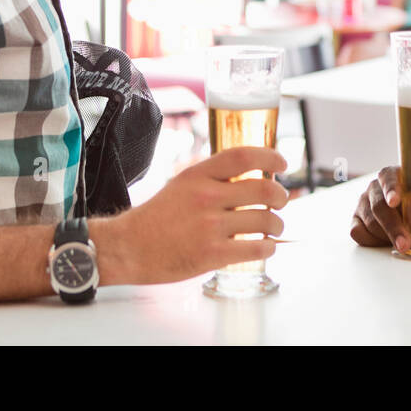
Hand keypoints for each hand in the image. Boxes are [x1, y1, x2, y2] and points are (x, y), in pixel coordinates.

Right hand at [99, 146, 288, 284]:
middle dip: (281, 196)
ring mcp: (209, 226)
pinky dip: (268, 248)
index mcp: (198, 175)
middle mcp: (205, 197)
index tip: (283, 163)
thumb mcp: (182, 184)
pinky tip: (265, 247)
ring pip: (264, 220)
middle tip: (281, 201)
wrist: (128, 248)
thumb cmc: (157, 217)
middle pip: (263, 189)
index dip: (270, 156)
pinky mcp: (210, 254)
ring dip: (277, 224)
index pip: (243, 156)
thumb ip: (213, 178)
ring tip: (274, 227)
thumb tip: (251, 176)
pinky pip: (255, 248)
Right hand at [349, 166, 410, 250]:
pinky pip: (357, 232)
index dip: (391, 188)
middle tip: (405, 244)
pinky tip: (385, 243)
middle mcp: (375, 188)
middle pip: (378, 205)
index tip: (395, 201)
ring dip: (385, 236)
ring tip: (403, 245)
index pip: (388, 177)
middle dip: (393, 227)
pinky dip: (371, 240)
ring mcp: (363, 203)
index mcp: (393, 176)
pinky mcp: (356, 220)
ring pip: (369, 221)